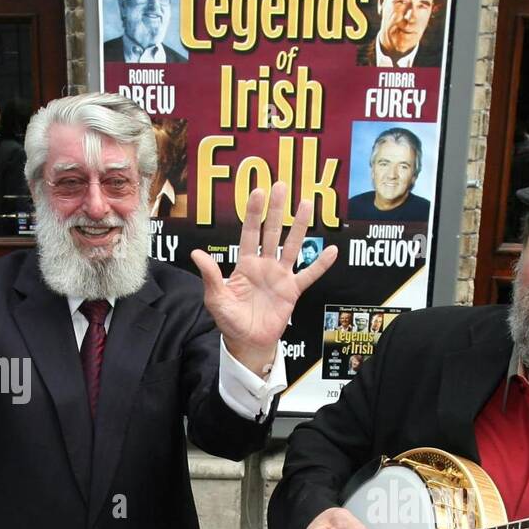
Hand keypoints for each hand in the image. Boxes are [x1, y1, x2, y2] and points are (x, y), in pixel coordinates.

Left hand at [191, 181, 337, 372]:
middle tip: (282, 186)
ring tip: (307, 204)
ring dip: (299, 226)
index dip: (254, 213)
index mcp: (245, 264)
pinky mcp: (292, 291)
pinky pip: (309, 274)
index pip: (249, 233)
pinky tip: (331, 251)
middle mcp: (264, 265)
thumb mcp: (216, 298)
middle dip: (277, 210)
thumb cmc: (230, 320)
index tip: (259, 192)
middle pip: (272, 232)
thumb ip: (211, 276)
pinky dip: (321, 264)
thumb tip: (197, 254)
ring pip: (291, 246)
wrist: (248, 342)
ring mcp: (280, 276)